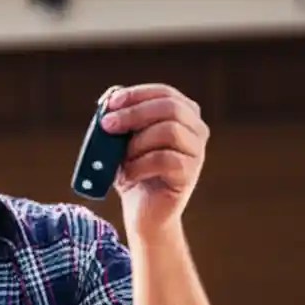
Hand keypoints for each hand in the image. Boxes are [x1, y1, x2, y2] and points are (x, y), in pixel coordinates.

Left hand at [100, 83, 209, 238]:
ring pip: (169, 131)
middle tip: (107, 126)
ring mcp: (197, 151)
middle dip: (134, 113)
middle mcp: (196, 129)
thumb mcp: (121, 140)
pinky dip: (139, 165)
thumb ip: (119, 117)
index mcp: (183, 114)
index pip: (164, 93)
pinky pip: (165, 159)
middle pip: (170, 107)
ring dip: (136, 143)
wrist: (143, 211)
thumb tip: (109, 97)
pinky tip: (128, 176)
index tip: (110, 103)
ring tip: (122, 160)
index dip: (137, 95)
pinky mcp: (190, 173)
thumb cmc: (132, 170)